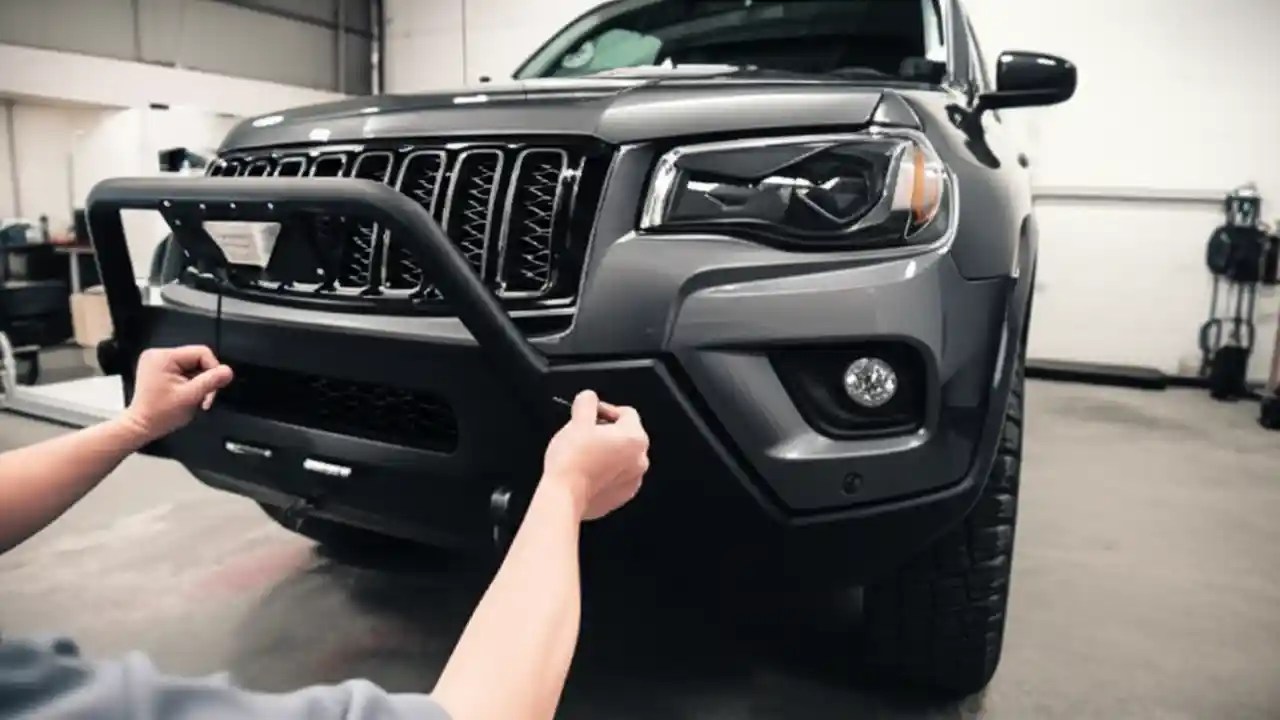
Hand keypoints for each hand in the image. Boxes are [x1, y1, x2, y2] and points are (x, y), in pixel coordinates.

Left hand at [120, 346, 233, 443]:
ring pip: (192, 365)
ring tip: (194, 398)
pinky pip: (184, 370)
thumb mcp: (190, 397)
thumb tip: (228, 371)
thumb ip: (211, 381)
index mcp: (164, 357)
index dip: (213, 369)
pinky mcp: (159, 369)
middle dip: (204, 378)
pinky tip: (186, 394)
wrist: (141, 426)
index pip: (201, 352)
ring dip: (198, 382)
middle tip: (204, 397)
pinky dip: (190, 382)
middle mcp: (158, 354)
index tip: (213, 388)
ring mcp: (157, 361)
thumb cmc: (160, 414)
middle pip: (197, 359)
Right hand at [541, 390, 648, 521]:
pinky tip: (585, 471)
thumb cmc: (572, 460)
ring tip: (582, 453)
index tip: (589, 412)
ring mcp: (632, 480)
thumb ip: (586, 402)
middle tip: (582, 432)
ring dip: (605, 452)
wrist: (564, 497)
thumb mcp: (577, 421)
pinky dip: (604, 472)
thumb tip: (588, 398)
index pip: (625, 413)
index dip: (605, 409)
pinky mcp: (621, 496)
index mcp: (635, 438)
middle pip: (624, 435)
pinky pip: (615, 476)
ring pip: (620, 456)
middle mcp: (640, 460)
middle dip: (605, 431)